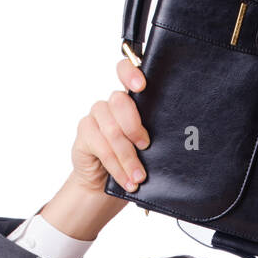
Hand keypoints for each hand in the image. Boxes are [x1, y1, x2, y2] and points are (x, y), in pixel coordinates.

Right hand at [71, 57, 150, 196]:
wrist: (103, 186)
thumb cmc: (130, 163)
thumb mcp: (146, 148)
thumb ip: (153, 134)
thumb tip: (172, 138)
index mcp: (130, 101)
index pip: (125, 71)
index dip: (130, 74)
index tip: (142, 86)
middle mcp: (111, 104)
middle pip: (120, 102)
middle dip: (134, 127)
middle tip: (146, 146)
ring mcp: (96, 117)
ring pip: (112, 130)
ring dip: (128, 157)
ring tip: (138, 177)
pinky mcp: (84, 133)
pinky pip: (101, 146)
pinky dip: (116, 166)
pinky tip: (126, 180)